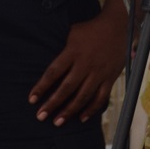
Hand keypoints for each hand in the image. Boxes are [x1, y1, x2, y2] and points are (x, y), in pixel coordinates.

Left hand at [29, 9, 126, 125]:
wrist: (117, 26)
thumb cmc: (90, 29)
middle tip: (41, 116)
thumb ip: (62, 51)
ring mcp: (98, 72)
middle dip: (52, 104)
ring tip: (57, 122)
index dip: (41, 87)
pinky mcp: (110, 78)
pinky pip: (100, 97)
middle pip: (66, 88)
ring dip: (69, 111)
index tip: (31, 99)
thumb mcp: (72, 33)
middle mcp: (85, 64)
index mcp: (73, 52)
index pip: (53, 72)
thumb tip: (49, 66)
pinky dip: (91, 109)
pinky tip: (82, 118)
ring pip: (82, 96)